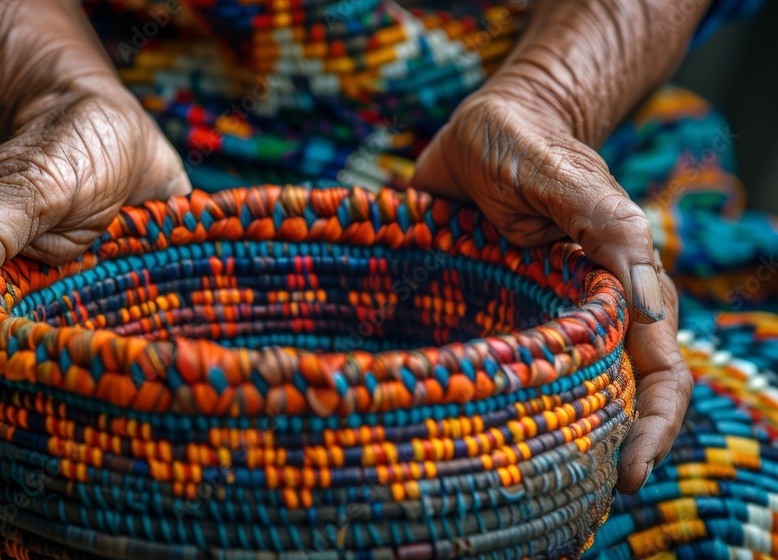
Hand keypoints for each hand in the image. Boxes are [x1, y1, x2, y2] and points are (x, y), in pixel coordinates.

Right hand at [0, 87, 189, 515]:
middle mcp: (14, 324)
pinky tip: (155, 440)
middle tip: (20, 515)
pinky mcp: (121, 322)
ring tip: (86, 500)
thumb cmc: (65, 143)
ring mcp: (69, 328)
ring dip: (62, 450)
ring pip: (56, 404)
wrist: (118, 124)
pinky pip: (117, 375)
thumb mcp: (30, 176)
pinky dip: (127, 410)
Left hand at [412, 89, 690, 493]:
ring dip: (543, 436)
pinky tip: (457, 429)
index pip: (655, 368)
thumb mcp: (561, 175)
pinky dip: (483, 402)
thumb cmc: (525, 142)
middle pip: (607, 394)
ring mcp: (533, 317)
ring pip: (551, 391)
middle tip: (569, 496)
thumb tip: (648, 300)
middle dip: (599, 447)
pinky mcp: (487, 312)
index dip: (652, 425)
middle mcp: (581, 311)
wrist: (480, 127)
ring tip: (516, 481)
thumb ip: (604, 225)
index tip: (629, 471)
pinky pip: (493, 367)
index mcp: (617, 286)